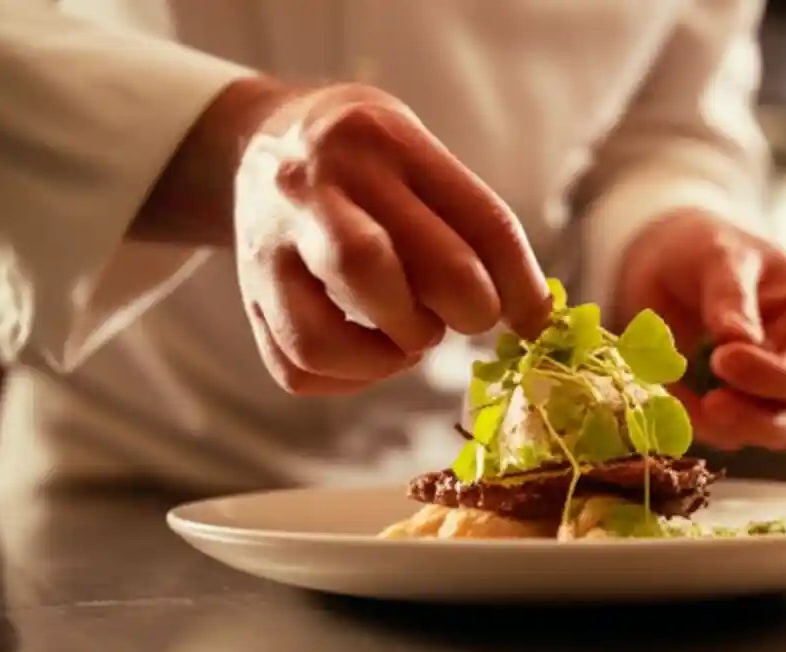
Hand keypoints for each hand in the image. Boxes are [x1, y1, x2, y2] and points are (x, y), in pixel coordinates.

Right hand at [234, 83, 550, 394]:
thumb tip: (536, 319)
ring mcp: (274, 244)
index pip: (479, 223)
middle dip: (456, 316)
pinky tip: (371, 353)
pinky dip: (351, 378)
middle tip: (465, 318)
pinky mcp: (249, 293)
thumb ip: (474, 225)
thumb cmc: (368, 162)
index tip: (537, 323)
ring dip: (391, 356)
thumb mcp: (419, 155)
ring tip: (412, 340)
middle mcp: (320, 187)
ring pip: (326, 335)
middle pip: (395, 273)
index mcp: (386, 142)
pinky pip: (297, 364)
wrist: (256, 140)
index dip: (521, 287)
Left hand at [617, 210, 785, 450]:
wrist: (663, 258)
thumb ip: (731, 296)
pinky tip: (656, 384)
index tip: (723, 359)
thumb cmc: (706, 246)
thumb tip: (738, 340)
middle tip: (711, 405)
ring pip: (747, 436)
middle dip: (752, 421)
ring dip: (708, 422)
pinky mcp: (715, 407)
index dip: (774, 377)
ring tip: (667, 384)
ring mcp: (754, 394)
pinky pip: (701, 429)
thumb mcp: (720, 255)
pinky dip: (677, 415)